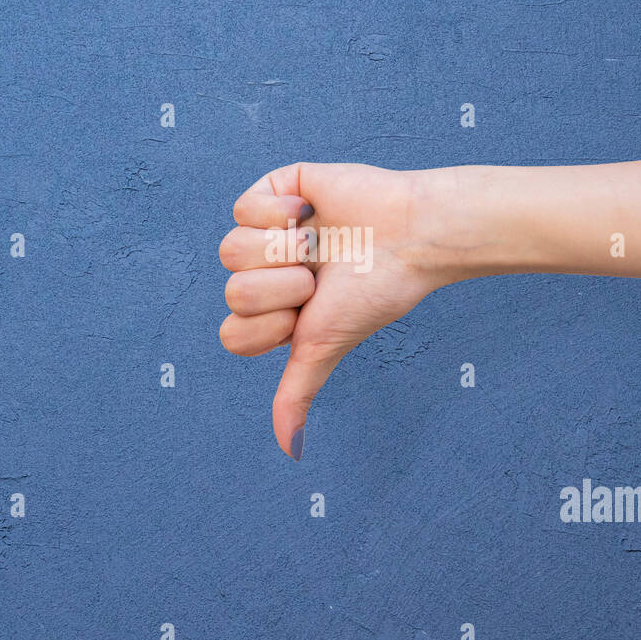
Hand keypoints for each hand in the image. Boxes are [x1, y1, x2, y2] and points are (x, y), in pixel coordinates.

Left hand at [218, 162, 443, 459]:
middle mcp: (263, 272)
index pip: (232, 333)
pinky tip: (311, 213)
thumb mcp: (325, 347)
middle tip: (319, 276)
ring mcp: (264, 231)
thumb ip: (297, 391)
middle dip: (283, 288)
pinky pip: (241, 208)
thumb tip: (289, 448)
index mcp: (272, 311)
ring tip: (317, 244)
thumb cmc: (374, 291)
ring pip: (231, 251)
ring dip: (282, 251)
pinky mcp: (273, 191)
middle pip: (234, 293)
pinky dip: (280, 214)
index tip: (308, 315)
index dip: (269, 328)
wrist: (409, 238)